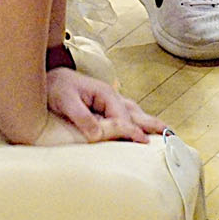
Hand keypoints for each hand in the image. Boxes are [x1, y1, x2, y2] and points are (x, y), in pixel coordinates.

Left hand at [45, 68, 166, 142]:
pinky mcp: (103, 106)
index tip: (143, 143)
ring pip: (133, 112)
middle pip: (135, 112)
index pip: (123, 116)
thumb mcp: (66, 100)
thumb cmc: (56, 87)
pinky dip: (136, 120)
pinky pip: (125, 114)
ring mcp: (108, 100)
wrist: (48, 77)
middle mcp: (111, 96)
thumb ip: (81, 116)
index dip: (133, 130)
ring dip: (147, 122)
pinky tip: (139, 127)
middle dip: (152, 123)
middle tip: (170, 134)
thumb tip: (97, 134)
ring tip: (163, 131)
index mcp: (105, 94)